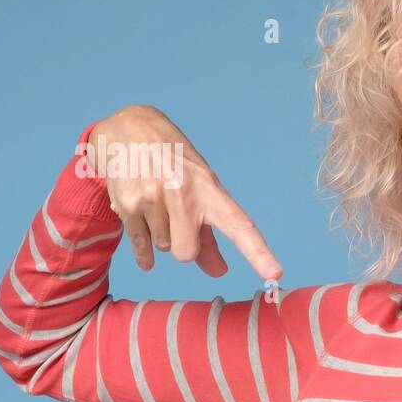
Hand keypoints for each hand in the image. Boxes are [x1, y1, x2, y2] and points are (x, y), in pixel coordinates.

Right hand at [83, 105, 282, 280]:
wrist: (129, 128)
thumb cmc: (175, 162)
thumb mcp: (200, 188)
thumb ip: (209, 234)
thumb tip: (219, 272)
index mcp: (209, 188)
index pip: (238, 225)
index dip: (258, 252)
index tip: (275, 273)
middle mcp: (182, 192)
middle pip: (187, 253)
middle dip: (184, 246)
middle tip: (178, 220)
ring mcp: (152, 197)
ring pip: (163, 248)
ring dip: (163, 236)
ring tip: (158, 207)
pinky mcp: (126, 203)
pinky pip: (141, 246)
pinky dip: (144, 253)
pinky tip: (146, 251)